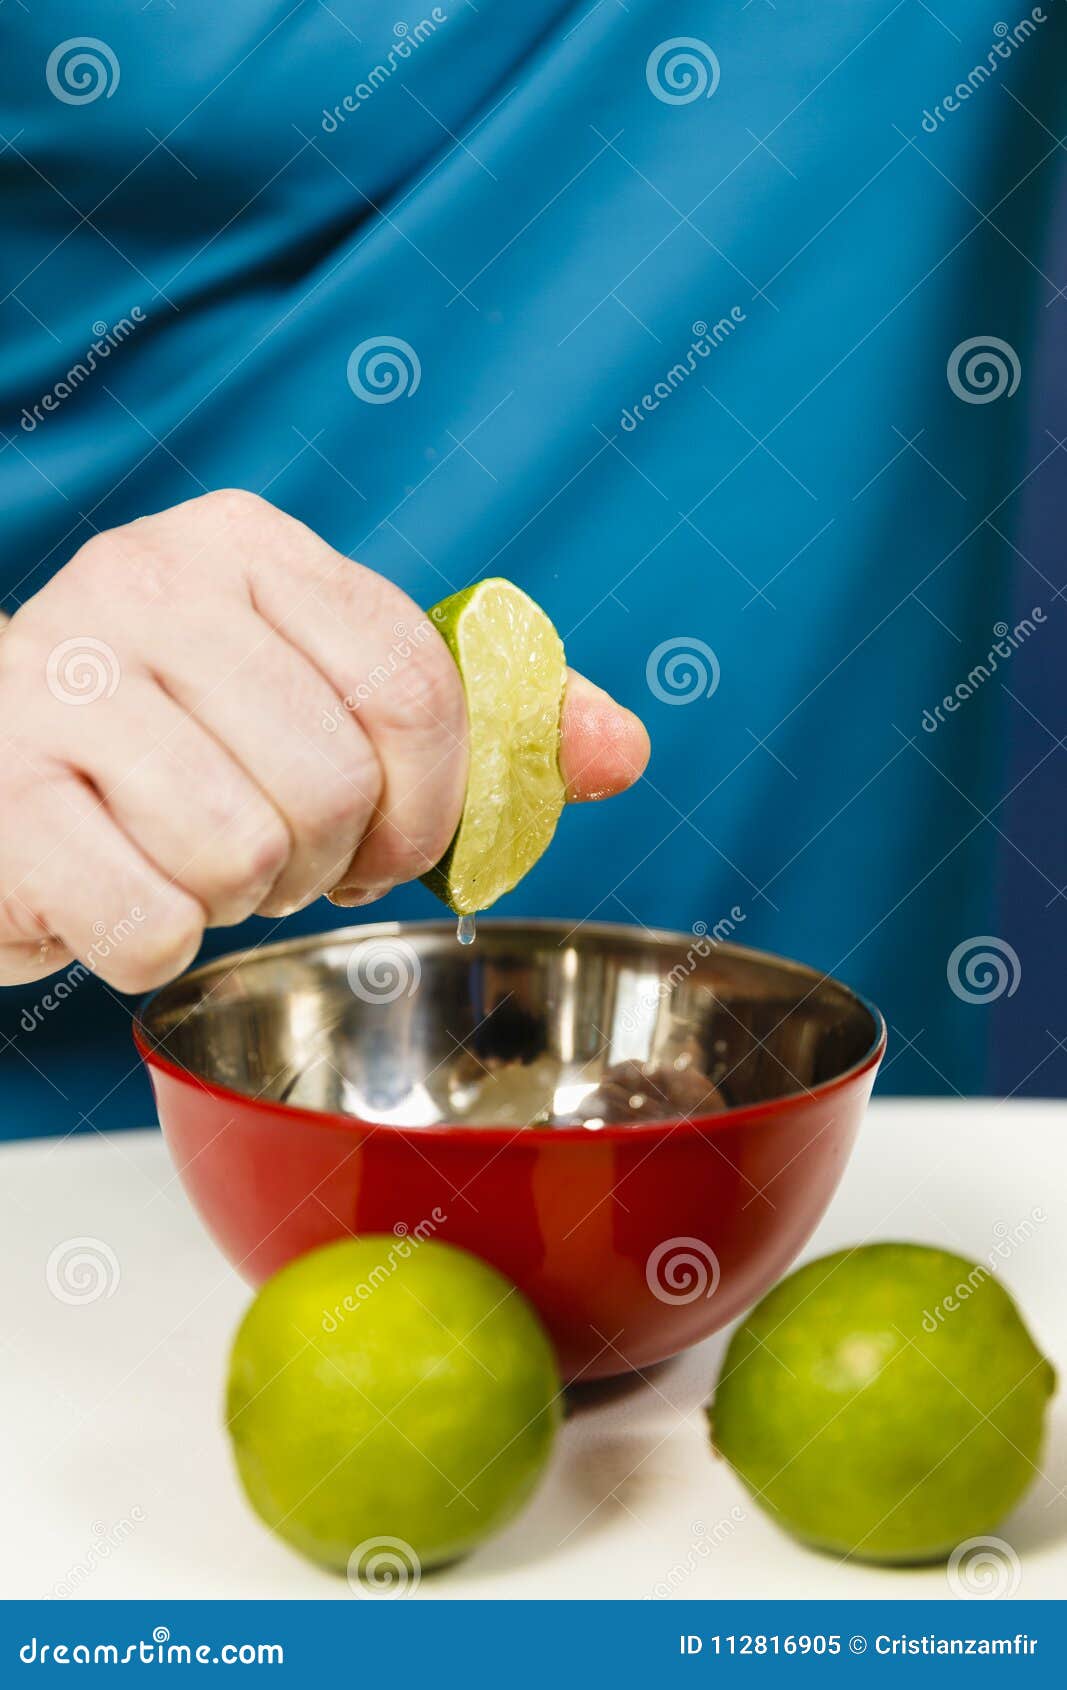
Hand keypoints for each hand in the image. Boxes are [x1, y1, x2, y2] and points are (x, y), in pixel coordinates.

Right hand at [0, 491, 648, 990]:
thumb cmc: (167, 741)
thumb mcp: (316, 694)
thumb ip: (471, 718)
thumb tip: (620, 750)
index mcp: (246, 548)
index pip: (416, 686)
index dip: (432, 801)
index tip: (393, 841)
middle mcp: (147, 587)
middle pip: (335, 780)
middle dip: (325, 859)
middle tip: (273, 854)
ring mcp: (60, 684)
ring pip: (244, 853)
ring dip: (237, 898)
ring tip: (189, 863)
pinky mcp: (3, 797)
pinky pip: (150, 922)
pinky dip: (153, 946)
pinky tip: (117, 892)